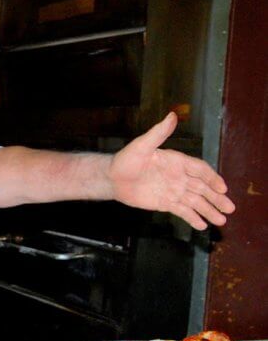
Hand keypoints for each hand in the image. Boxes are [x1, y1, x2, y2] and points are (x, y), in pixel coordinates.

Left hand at [108, 113, 234, 229]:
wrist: (111, 178)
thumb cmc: (125, 159)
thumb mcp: (142, 145)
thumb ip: (159, 133)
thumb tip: (172, 115)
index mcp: (177, 162)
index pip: (199, 170)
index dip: (212, 178)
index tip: (222, 188)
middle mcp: (178, 176)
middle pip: (202, 188)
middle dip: (217, 198)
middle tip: (230, 207)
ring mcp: (173, 190)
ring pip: (195, 202)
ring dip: (208, 210)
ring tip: (221, 220)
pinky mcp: (165, 202)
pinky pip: (182, 211)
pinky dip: (192, 218)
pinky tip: (202, 225)